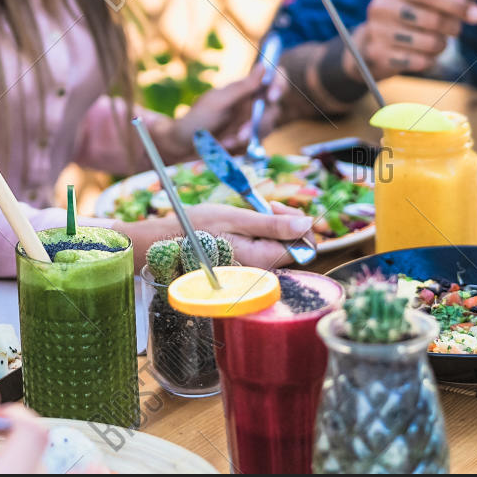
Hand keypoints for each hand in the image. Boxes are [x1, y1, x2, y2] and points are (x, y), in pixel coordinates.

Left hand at [163, 62, 267, 153]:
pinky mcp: (248, 141)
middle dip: (259, 123)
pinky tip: (224, 147)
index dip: (279, 84)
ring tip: (225, 141)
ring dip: (247, 138)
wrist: (180, 146)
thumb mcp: (218, 102)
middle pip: (273, 109)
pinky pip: (256, 145)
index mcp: (245, 90)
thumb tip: (264, 65)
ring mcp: (251, 123)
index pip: (273, 79)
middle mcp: (251, 105)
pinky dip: (241, 148)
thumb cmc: (195, 119)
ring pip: (267, 129)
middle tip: (241, 133)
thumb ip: (242, 87)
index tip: (271, 97)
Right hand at [181, 202, 315, 268]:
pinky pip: (269, 248)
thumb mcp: (237, 218)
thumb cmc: (199, 227)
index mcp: (263, 259)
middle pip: (295, 246)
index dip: (298, 223)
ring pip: (282, 245)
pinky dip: (263, 233)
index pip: (304, 247)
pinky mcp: (250, 264)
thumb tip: (306, 224)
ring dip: (273, 226)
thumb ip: (273, 224)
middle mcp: (263, 269)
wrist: (170, 240)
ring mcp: (257, 268)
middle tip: (264, 207)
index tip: (274, 207)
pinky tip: (246, 225)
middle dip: (286, 222)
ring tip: (251, 216)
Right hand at [355, 0, 476, 76]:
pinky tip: (422, 56)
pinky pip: (418, 61)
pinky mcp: (378, 54)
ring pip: (429, 42)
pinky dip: (428, 61)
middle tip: (454, 31)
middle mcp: (381, 6)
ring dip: (440, 46)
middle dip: (452, 28)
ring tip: (435, 43)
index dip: (457, 5)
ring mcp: (377, 31)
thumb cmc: (405, 18)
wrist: (369, 43)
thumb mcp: (424, 2)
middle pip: (433, 19)